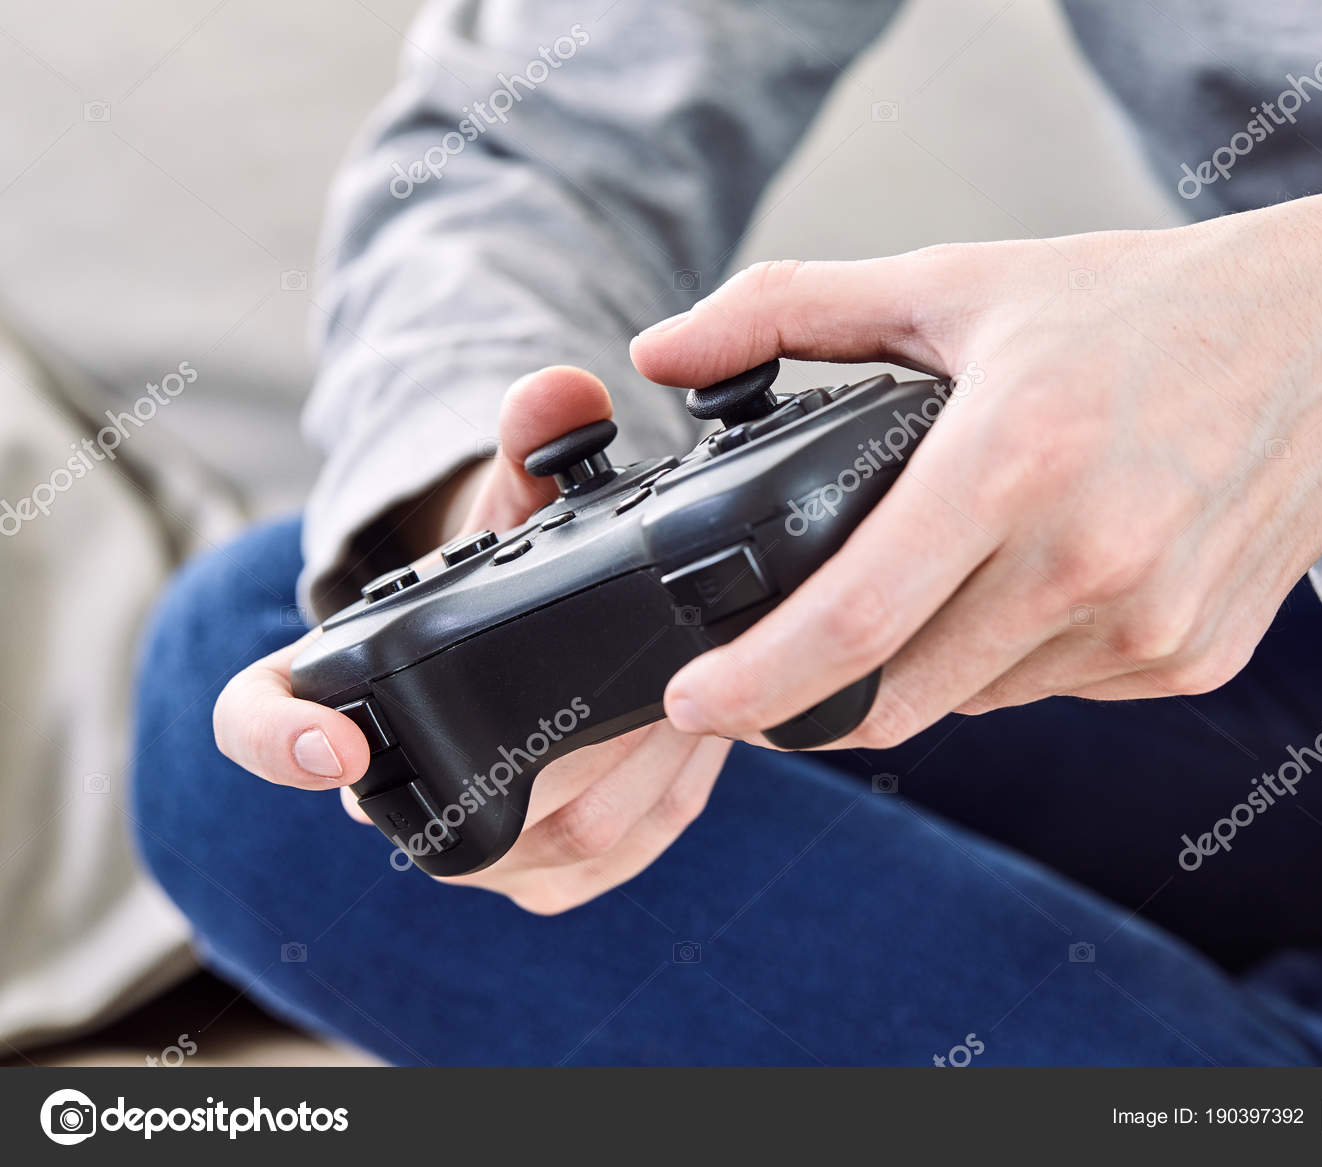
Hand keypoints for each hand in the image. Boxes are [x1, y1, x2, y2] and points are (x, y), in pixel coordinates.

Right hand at [213, 367, 730, 913]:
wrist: (536, 653)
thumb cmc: (496, 582)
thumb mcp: (506, 510)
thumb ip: (529, 446)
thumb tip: (564, 394)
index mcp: (341, 691)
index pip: (257, 726)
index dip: (280, 741)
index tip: (336, 745)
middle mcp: (390, 792)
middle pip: (466, 798)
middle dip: (586, 723)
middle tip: (663, 653)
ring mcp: (474, 852)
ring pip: (566, 832)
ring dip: (654, 752)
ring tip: (705, 676)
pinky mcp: (552, 880)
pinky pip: (619, 851)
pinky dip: (681, 788)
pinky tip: (713, 728)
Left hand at [631, 191, 1321, 747]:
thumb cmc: (1137, 309)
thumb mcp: (959, 282)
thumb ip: (792, 310)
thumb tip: (663, 350)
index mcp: (1015, 457)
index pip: (854, 620)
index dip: (755, 684)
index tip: (693, 702)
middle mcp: (1089, 559)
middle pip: (897, 695)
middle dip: (815, 697)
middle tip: (776, 664)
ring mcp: (1149, 626)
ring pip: (970, 699)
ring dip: (921, 666)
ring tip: (942, 573)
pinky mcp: (1190, 663)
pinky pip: (1047, 692)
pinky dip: (1006, 659)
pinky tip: (1034, 580)